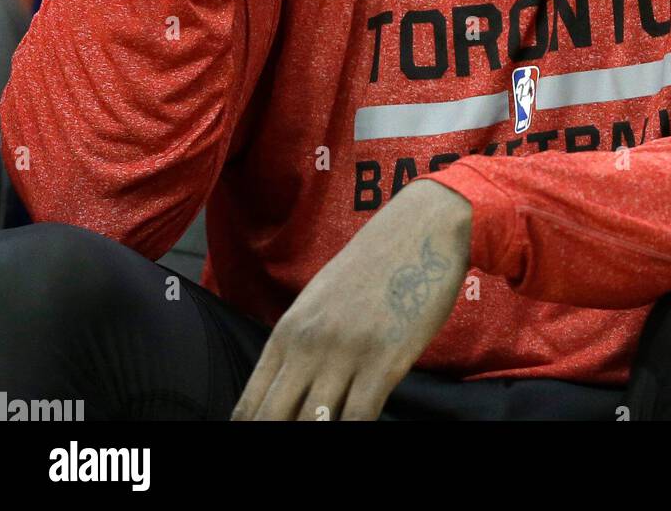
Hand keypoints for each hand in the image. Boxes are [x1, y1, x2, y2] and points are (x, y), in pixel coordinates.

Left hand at [231, 180, 471, 420]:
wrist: (421, 228)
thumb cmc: (373, 265)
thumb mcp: (321, 299)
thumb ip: (300, 343)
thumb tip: (286, 389)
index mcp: (289, 331)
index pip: (251, 404)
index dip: (249, 431)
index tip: (258, 441)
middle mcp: (310, 345)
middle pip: (273, 420)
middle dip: (277, 438)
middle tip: (290, 442)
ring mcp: (346, 354)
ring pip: (314, 425)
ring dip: (318, 435)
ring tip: (325, 432)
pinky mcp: (384, 361)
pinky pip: (360, 418)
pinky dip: (356, 432)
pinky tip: (360, 428)